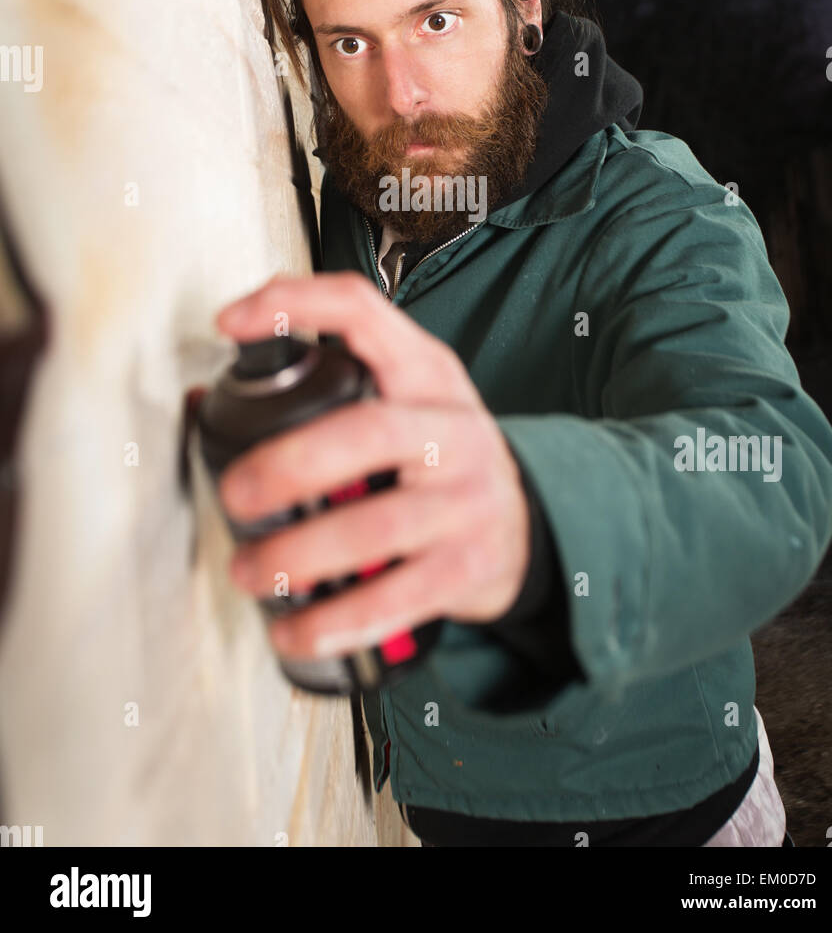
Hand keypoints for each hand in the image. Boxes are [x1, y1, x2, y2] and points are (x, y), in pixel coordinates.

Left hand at [214, 271, 530, 664]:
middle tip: (236, 492)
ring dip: (299, 554)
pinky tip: (294, 627)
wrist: (524, 524)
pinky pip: (395, 599)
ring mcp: (465, 499)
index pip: (363, 311)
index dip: (296, 305)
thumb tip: (205, 400)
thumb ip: (331, 389)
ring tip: (249, 570)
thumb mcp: (408, 401)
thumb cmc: (439, 457)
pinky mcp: (467, 567)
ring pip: (377, 527)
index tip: (231, 322)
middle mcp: (451, 429)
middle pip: (369, 431)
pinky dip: (336, 619)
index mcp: (427, 373)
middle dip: (291, 462)